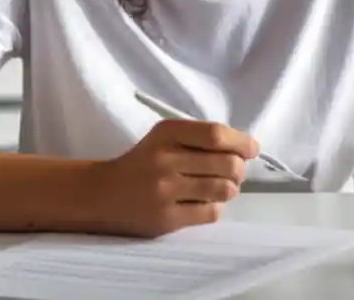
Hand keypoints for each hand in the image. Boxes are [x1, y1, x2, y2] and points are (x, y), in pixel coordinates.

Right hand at [91, 119, 259, 237]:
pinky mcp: (165, 219)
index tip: (251, 149)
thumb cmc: (144, 162)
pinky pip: (211, 213)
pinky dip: (214, 207)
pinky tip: (202, 203)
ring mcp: (165, 191)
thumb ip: (201, 138)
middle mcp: (165, 160)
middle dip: (239, 169)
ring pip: (223, 190)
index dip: (242, 143)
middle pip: (227, 164)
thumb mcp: (166, 138)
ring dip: (229, 189)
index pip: (216, 135)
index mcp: (168, 134)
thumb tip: (247, 149)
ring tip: (218, 187)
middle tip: (233, 172)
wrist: (103, 194)